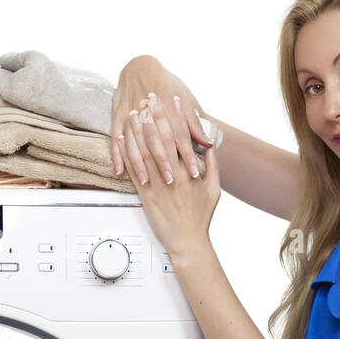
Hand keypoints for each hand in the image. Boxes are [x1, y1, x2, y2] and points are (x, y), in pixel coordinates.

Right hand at [111, 55, 212, 183]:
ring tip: (147, 182)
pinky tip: (120, 171)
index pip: (179, 135)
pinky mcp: (116, 117)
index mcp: (168, 105)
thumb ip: (194, 123)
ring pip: (134, 142)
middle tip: (171, 182)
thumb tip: (207, 143)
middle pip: (156, 140)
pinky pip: (115, 139)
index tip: (194, 173)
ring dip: (140, 164)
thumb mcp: (185, 99)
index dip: (187, 154)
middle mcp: (148, 110)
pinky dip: (117, 156)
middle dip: (164, 162)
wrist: (140, 66)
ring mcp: (130, 114)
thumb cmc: (167, 85)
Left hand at [126, 98, 220, 261]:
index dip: (175, 117)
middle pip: (160, 139)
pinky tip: (125, 139)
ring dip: (139, 130)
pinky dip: (128, 153)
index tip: (173, 99)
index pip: (180, 137)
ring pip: (144, 152)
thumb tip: (210, 146)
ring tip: (135, 112)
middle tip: (150, 97)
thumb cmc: (200, 218)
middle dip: (154, 116)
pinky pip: (134, 170)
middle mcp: (172, 176)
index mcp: (189, 172)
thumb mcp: (214, 189)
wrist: (187, 241)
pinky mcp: (145, 196)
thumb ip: (213, 166)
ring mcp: (157, 185)